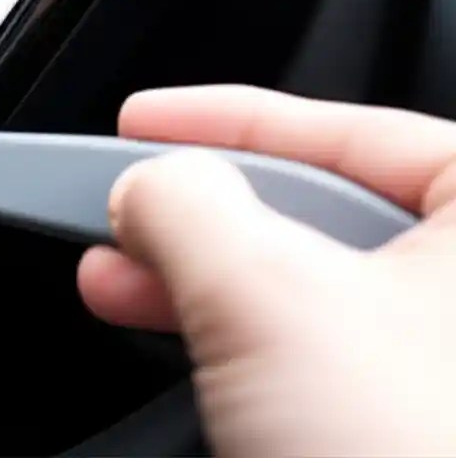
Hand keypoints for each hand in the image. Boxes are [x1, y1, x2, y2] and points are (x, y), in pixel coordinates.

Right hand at [77, 84, 455, 455]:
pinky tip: (188, 353)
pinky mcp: (417, 424)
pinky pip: (324, 358)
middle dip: (198, 215)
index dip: (222, 116)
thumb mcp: (268, 297)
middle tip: (116, 218)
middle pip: (324, 210)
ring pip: (317, 291)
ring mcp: (448, 364)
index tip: (142, 122)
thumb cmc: (416, 457)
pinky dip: (244, 345)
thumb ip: (188, 206)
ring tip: (120, 289)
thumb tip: (150, 184)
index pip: (351, 127)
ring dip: (204, 284)